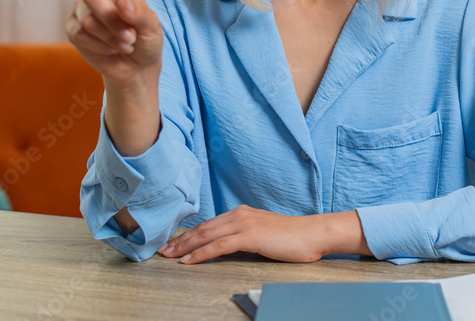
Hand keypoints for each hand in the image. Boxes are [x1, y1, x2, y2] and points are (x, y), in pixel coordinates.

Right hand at [48, 0, 162, 86]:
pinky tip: (111, 49)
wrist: (135, 67)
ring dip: (110, 36)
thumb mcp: (153, 26)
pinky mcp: (73, 29)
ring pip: (87, 19)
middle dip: (111, 18)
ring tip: (125, 43)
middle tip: (130, 35)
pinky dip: (99, 45)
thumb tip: (124, 5)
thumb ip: (140, 14)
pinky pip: (79, 34)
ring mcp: (81, 9)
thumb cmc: (147, 39)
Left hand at [156, 205, 327, 263]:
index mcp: (241, 213)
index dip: (188, 235)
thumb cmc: (291, 238)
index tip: (173, 244)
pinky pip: (218, 246)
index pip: (208, 225)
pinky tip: (189, 261)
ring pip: (206, 236)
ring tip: (170, 256)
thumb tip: (226, 246)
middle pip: (202, 229)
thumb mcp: (262, 234)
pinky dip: (201, 253)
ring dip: (185, 247)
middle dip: (180, 241)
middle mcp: (239, 214)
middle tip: (162, 251)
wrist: (312, 234)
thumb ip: (244, 236)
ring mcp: (244, 223)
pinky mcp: (249, 236)